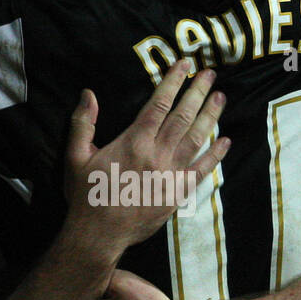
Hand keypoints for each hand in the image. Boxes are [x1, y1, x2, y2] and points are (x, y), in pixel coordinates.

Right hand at [63, 58, 229, 261]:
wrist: (99, 234)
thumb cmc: (86, 195)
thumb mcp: (75, 156)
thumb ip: (83, 123)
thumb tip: (88, 93)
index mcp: (133, 141)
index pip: (159, 103)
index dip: (174, 82)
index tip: (185, 65)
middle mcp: (156, 154)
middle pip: (183, 116)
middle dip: (198, 92)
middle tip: (210, 74)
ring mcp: (170, 174)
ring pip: (197, 138)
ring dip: (210, 116)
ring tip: (221, 97)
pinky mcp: (177, 193)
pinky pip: (201, 170)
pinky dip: (215, 155)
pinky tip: (225, 141)